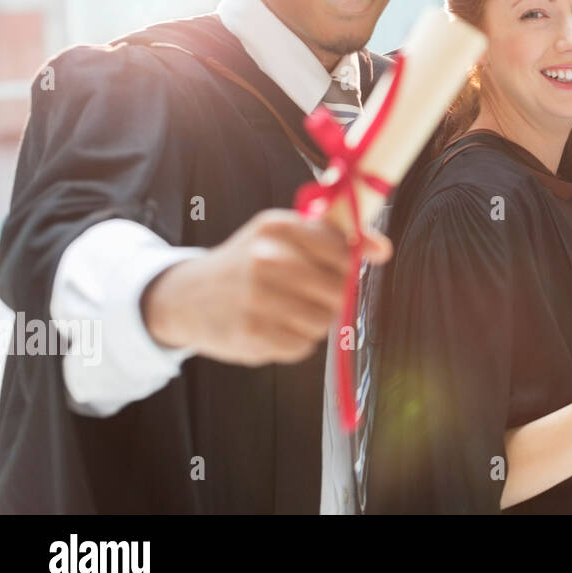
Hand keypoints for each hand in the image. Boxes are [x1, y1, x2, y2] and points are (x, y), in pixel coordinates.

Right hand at [141, 209, 391, 365]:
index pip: (341, 249)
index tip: (339, 267)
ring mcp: (257, 297)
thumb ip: (336, 237)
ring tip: (289, 310)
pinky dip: (295, 341)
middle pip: (338, 288)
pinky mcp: (251, 333)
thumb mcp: (284, 235)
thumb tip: (384, 250)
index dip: (347, 263)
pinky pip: (303, 346)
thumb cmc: (249, 262)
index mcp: (277, 226)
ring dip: (315, 320)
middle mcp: (265, 258)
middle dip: (333, 295)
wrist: (188, 296)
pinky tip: (274, 326)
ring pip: (324, 320)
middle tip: (311, 293)